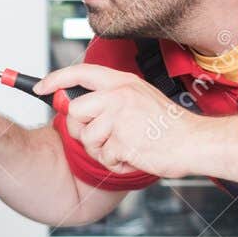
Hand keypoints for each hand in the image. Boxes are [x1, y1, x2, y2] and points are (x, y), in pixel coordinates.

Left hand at [34, 63, 206, 178]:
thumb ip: (109, 98)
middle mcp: (119, 96)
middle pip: (75, 112)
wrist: (195, 142)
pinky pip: (105, 157)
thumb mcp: (139, 98)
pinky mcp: (124, 141)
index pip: (79, 72)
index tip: (42, 88)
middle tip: (103, 137)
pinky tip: (135, 156)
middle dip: (81, 130)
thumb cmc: (169, 125)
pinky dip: (117, 164)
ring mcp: (121, 118)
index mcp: (123, 82)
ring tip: (127, 147)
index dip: (55, 79)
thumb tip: (74, 104)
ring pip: (87, 138)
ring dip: (103, 150)